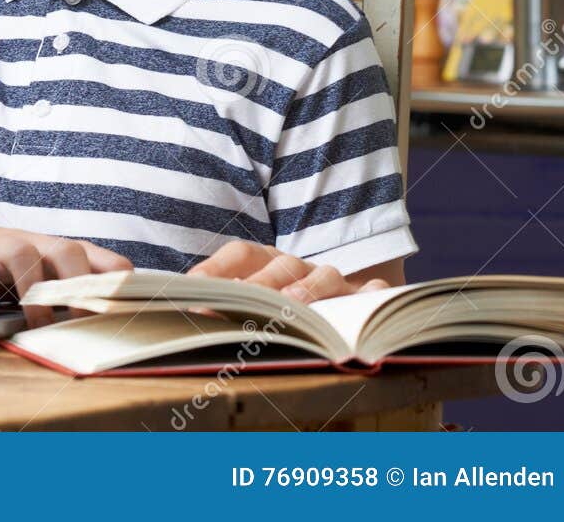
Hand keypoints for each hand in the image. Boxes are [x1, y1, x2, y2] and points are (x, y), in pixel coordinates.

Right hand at [0, 222, 130, 327]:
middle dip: (78, 286)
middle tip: (82, 323)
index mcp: (67, 255)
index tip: (128, 311)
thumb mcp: (49, 282)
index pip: (107, 263)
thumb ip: (73, 302)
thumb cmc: (13, 272)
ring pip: (22, 255)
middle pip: (68, 251)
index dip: (120, 284)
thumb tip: (105, 338)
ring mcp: (2, 246)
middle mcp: (38, 246)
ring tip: (35, 326)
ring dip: (32, 293)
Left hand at [187, 241, 389, 303]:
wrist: (344, 300)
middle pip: (280, 265)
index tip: (194, 286)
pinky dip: (371, 296)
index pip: (241, 253)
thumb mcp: (255, 304)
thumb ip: (226, 302)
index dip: (217, 267)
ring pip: (324, 275)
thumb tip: (190, 309)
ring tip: (291, 304)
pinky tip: (361, 308)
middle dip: (258, 284)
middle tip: (239, 302)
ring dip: (307, 289)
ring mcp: (336, 281)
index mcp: (267, 262)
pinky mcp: (367, 297)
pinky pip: (374, 291)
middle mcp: (300, 268)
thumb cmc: (286, 308)